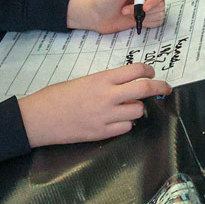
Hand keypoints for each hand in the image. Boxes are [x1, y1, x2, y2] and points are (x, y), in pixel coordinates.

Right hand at [17, 63, 169, 145]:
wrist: (39, 118)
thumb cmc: (57, 97)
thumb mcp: (84, 81)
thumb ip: (105, 83)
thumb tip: (125, 85)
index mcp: (102, 79)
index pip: (136, 71)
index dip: (149, 71)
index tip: (152, 73)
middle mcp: (108, 96)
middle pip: (145, 89)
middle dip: (160, 88)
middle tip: (165, 89)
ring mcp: (106, 116)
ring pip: (138, 111)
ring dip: (137, 109)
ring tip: (127, 109)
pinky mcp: (102, 133)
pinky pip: (126, 128)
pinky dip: (126, 124)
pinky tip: (117, 121)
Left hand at [66, 0, 169, 32]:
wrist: (96, 15)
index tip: (145, 4)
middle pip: (161, 3)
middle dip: (144, 9)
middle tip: (128, 8)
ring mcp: (148, 5)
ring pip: (159, 13)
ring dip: (142, 16)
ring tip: (127, 12)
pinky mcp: (146, 16)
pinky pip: (156, 22)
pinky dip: (145, 23)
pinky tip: (133, 18)